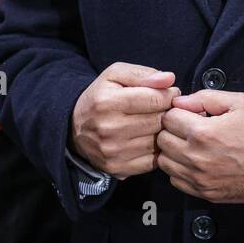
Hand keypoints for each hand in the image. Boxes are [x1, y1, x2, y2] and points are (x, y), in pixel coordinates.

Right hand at [72, 63, 179, 177]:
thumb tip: (169, 79)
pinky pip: (153, 160)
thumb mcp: (115, 75)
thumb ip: (142, 74)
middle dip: (167, 112)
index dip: (169, 94)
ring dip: (163, 131)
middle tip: (164, 108)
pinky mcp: (117, 168)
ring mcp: (113, 152)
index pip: (156, 98)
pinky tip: (149, 138)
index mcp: (107, 102)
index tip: (169, 93)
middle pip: (159, 120)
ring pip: (158, 140)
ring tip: (156, 122)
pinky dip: (156, 149)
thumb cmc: (101, 96)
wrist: (74, 127)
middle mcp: (109, 129)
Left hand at [157, 90, 243, 203]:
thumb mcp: (238, 102)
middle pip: (162, 140)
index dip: (177, 112)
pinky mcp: (203, 193)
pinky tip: (195, 161)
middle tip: (188, 127)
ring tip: (191, 144)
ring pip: (164, 162)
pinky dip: (180, 170)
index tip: (188, 113)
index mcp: (203, 132)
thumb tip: (180, 101)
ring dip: (173, 151)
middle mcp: (196, 158)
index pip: (168, 118)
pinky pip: (175, 180)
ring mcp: (199, 178)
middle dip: (172, 130)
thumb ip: (205, 97)